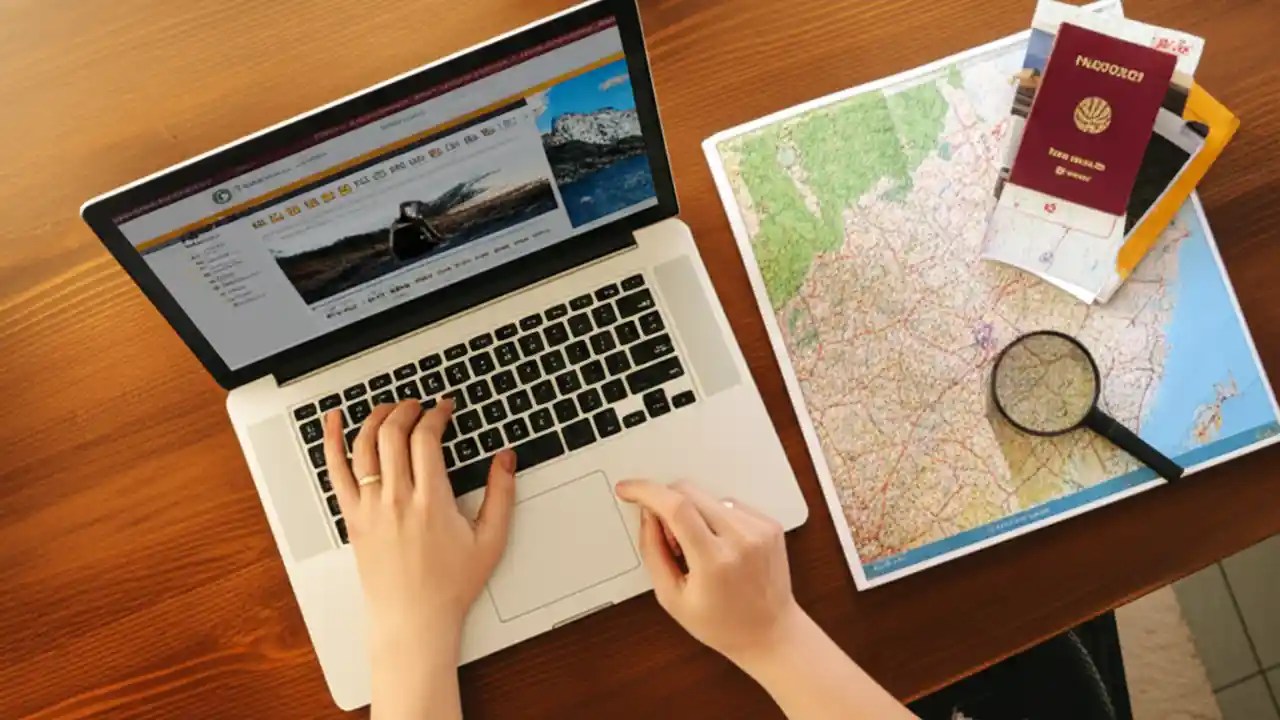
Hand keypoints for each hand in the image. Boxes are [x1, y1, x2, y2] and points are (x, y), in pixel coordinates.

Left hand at [322, 398, 514, 668]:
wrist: (412, 620)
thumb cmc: (449, 586)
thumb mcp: (490, 540)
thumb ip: (502, 494)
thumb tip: (506, 458)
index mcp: (431, 501)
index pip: (426, 438)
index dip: (436, 414)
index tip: (444, 408)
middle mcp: (397, 499)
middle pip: (393, 434)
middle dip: (406, 409)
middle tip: (418, 405)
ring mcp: (370, 507)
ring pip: (364, 445)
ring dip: (375, 418)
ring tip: (388, 408)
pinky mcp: (352, 517)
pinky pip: (335, 472)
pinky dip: (331, 442)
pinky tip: (332, 422)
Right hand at [614, 479, 802, 667]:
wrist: (771, 633)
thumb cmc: (723, 624)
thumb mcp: (672, 599)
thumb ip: (653, 552)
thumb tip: (647, 514)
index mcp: (715, 561)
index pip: (676, 507)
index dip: (647, 491)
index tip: (628, 489)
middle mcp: (741, 539)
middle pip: (690, 493)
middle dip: (667, 505)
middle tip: (670, 539)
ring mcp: (759, 529)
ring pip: (707, 497)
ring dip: (693, 514)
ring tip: (699, 550)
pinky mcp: (769, 524)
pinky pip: (729, 504)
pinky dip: (715, 518)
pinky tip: (721, 546)